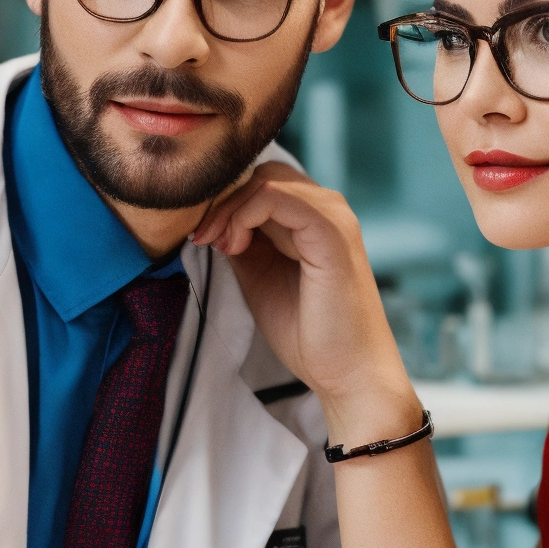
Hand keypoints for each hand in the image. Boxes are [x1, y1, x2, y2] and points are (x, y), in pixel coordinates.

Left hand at [191, 166, 417, 440]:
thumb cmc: (309, 333)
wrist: (348, 374)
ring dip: (230, 208)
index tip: (200, 237)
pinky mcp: (331, 233)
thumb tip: (211, 219)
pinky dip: (245, 214)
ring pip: (266, 179)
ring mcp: (333, 217)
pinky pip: (278, 197)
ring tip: (219, 245)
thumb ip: (241, 243)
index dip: (224, 201)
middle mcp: (328, 208)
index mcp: (314, 217)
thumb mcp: (259, 278)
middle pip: (261, 172)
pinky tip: (234, 245)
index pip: (260, 180)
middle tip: (202, 238)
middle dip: (222, 201)